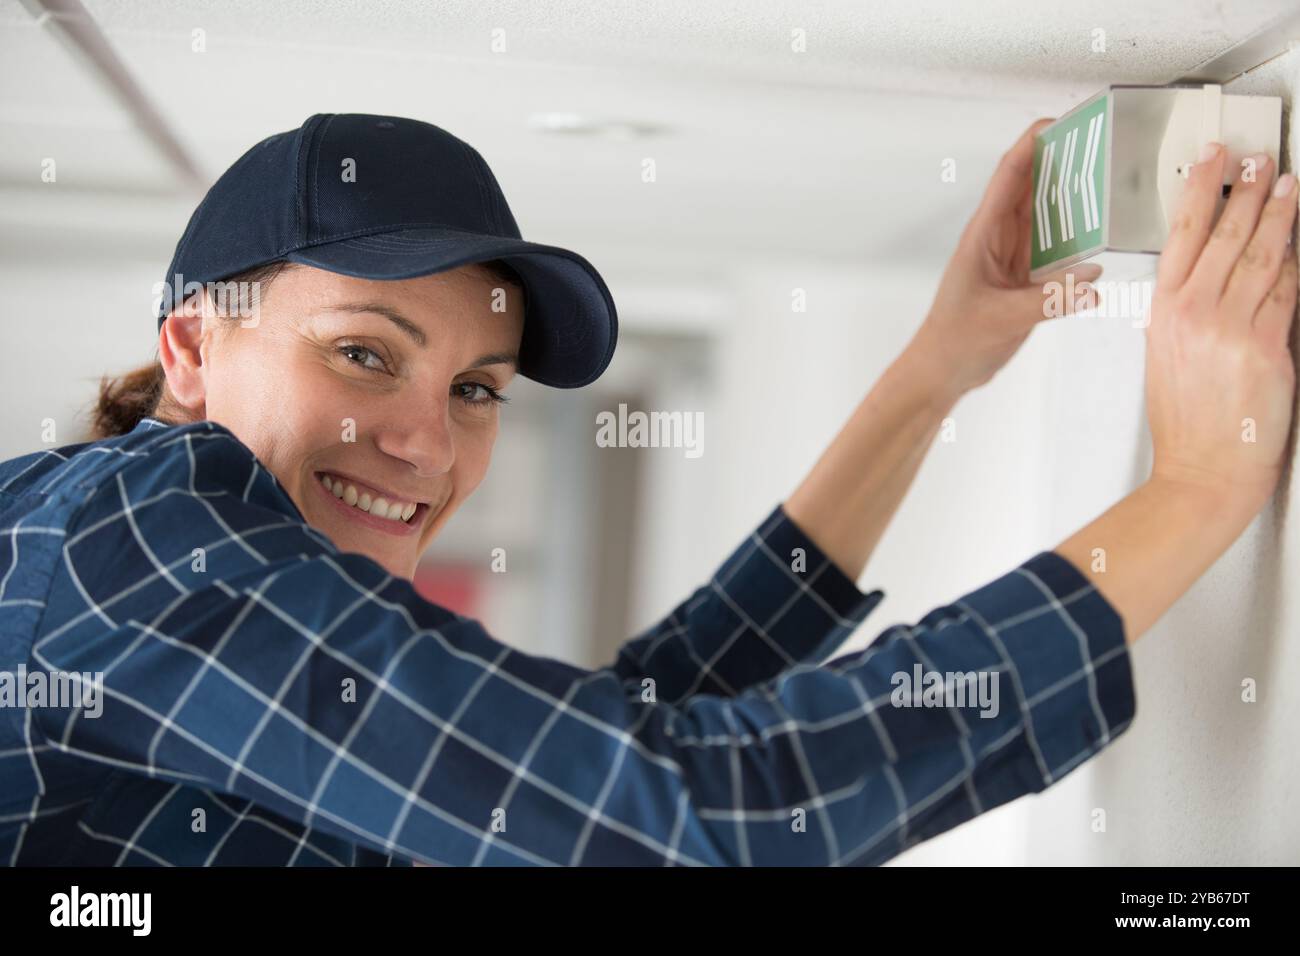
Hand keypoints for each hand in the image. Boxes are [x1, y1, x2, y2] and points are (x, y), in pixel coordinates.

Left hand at [912, 118, 1101, 395]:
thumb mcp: (1002, 319)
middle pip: (1034, 186)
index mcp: (984, 234)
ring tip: (1108, 177)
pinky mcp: (1025, 278)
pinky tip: (1101, 233)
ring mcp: (1012, 257)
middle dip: (1063, 160)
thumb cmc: (954, 341)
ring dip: (1073, 197)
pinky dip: (1078, 238)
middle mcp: (999, 238)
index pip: (1010, 174)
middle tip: (1100, 142)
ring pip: (1047, 215)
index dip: (1034, 142)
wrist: (942, 372)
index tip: (1063, 120)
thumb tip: (1092, 280)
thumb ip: (1048, 300)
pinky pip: (1056, 247)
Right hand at [1145, 143, 1297, 513]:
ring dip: (1279, 213)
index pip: (1182, 235)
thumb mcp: (1169, 356)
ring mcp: (1230, 327)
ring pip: (1259, 254)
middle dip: (1247, 190)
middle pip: (1224, 235)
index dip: (1200, 190)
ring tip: (1288, 184)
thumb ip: (1190, 312)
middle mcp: (1194, 314)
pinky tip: (1298, 243)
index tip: (1212, 159)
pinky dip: (1295, 263)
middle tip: (1260, 160)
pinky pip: (1286, 291)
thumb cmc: (1186, 422)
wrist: (1203, 469)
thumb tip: (1221, 273)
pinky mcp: (1266, 346)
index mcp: (1165, 313)